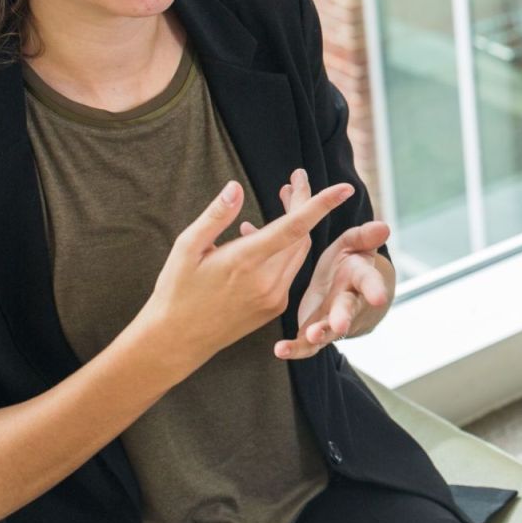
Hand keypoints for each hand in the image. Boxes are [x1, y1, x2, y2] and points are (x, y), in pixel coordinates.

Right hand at [140, 172, 351, 370]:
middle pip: (301, 235)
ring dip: (296, 226)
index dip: (320, 204)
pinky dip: (284, 250)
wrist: (176, 340)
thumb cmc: (177, 290)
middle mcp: (267, 282)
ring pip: (299, 252)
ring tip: (283, 200)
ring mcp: (274, 298)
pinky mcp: (275, 308)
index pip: (294, 227)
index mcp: (246, 262)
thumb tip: (235, 187)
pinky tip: (261, 238)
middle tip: (293, 181)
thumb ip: (216, 216)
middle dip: (303, 205)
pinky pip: (288, 270)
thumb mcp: (187, 247)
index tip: (345, 188)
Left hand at [276, 205, 393, 358]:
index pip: (369, 281)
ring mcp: (333, 321)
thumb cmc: (349, 263)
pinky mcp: (316, 333)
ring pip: (328, 331)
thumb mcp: (354, 245)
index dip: (374, 289)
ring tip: (310, 336)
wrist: (348, 292)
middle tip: (341, 326)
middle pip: (348, 310)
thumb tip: (383, 226)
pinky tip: (280, 350)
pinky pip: (306, 345)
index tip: (379, 297)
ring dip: (320, 335)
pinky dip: (294, 349)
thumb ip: (364, 237)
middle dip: (344, 318)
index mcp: (360, 277)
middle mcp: (349, 302)